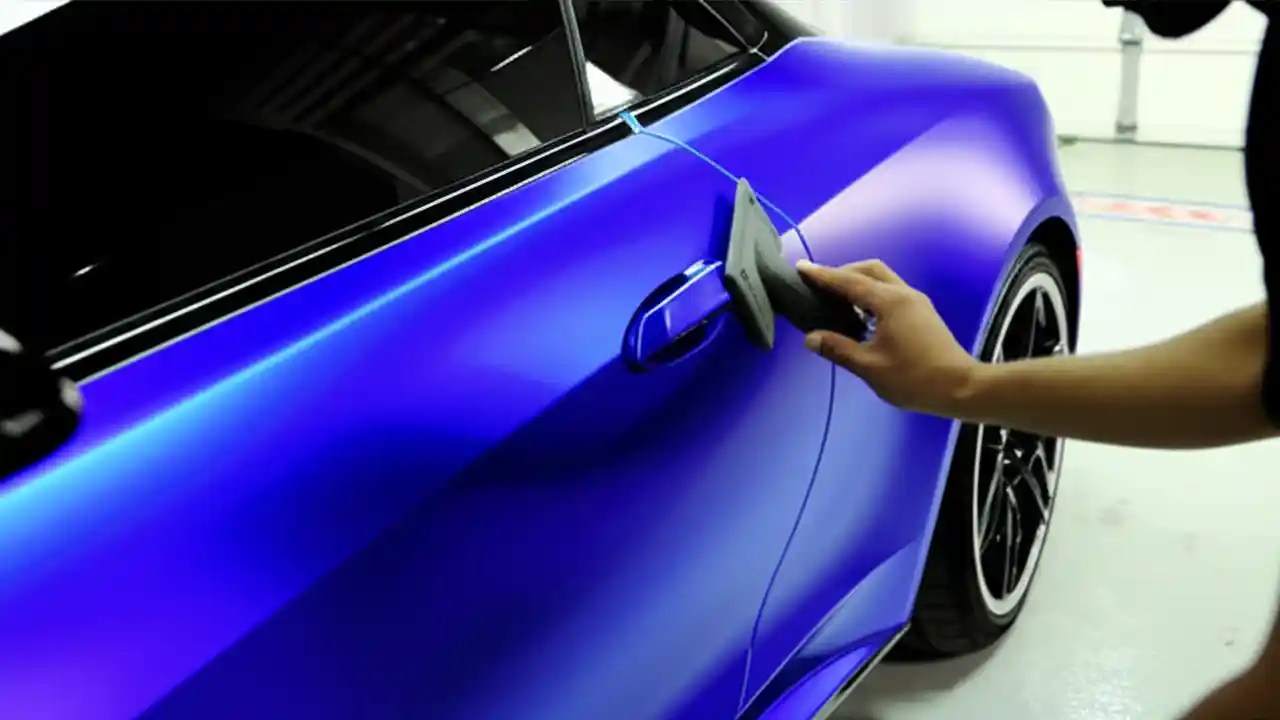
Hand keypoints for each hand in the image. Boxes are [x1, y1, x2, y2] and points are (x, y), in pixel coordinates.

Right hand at [796, 259, 980, 416]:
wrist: (960, 388)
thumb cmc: (913, 379)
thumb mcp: (870, 367)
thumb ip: (838, 349)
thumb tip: (811, 338)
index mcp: (889, 302)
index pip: (849, 282)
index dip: (823, 275)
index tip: (801, 268)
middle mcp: (903, 294)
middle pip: (869, 270)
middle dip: (842, 273)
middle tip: (819, 286)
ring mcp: (916, 302)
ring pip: (882, 279)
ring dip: (858, 283)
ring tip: (836, 299)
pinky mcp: (921, 312)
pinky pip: (890, 292)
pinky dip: (870, 294)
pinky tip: (860, 314)